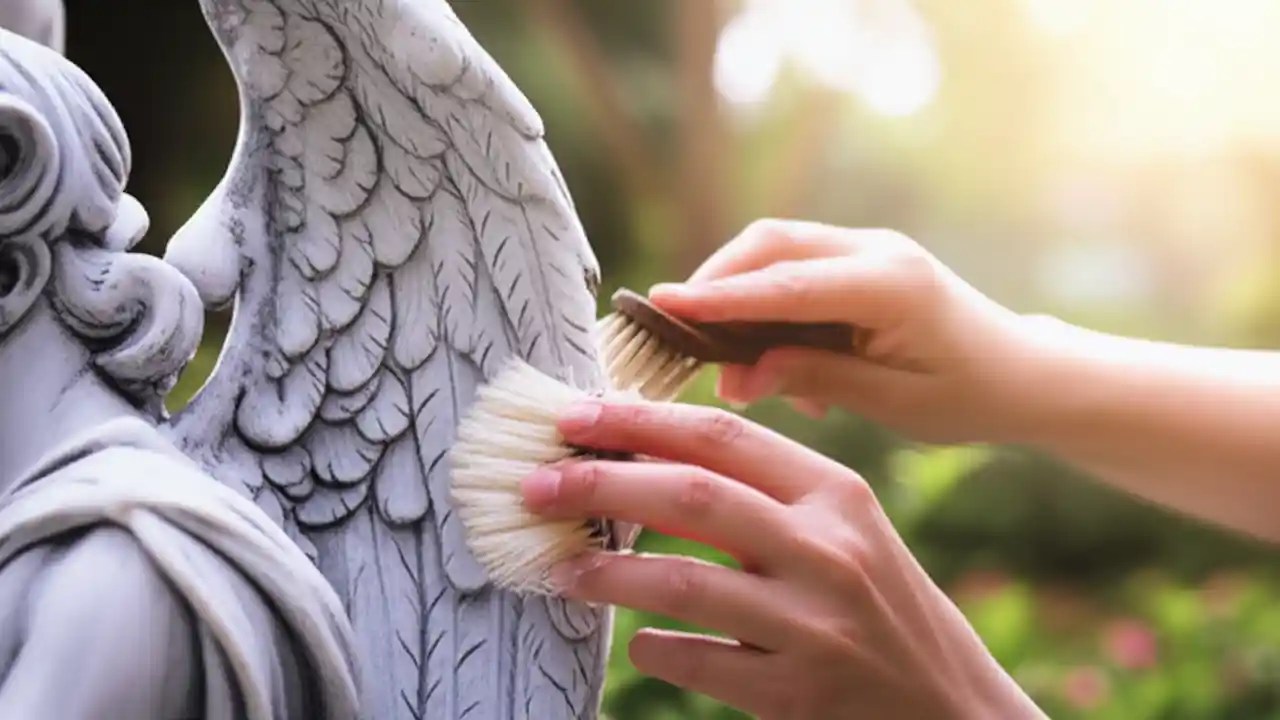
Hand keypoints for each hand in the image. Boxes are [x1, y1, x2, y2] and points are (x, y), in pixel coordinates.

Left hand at [522, 400, 1044, 719]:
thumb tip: (642, 461)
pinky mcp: (797, 693)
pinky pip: (698, 662)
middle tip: (536, 485)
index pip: (722, 436)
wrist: (952, 705)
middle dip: (602, 484)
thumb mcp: (842, 531)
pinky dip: (655, 645)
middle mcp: (827, 550)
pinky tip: (638, 638)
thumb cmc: (880, 603)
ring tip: (560, 566)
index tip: (574, 415)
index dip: (638, 420)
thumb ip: (762, 494)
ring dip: (607, 572)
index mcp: (836, 493)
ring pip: (683, 581)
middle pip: (692, 496)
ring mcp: (813, 625)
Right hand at [649, 220, 1041, 443]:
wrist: (1025, 375)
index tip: (663, 304)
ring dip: (739, 298)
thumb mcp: (893, 403)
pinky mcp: (860, 263)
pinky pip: (795, 272)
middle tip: (678, 336)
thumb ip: (815, 377)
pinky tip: (777, 365)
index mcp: (891, 286)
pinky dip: (768, 307)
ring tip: (732, 369)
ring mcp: (868, 249)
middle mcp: (876, 251)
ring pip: (776, 252)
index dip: (721, 296)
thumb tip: (740, 374)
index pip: (786, 284)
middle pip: (770, 245)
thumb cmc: (969, 395)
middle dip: (716, 283)